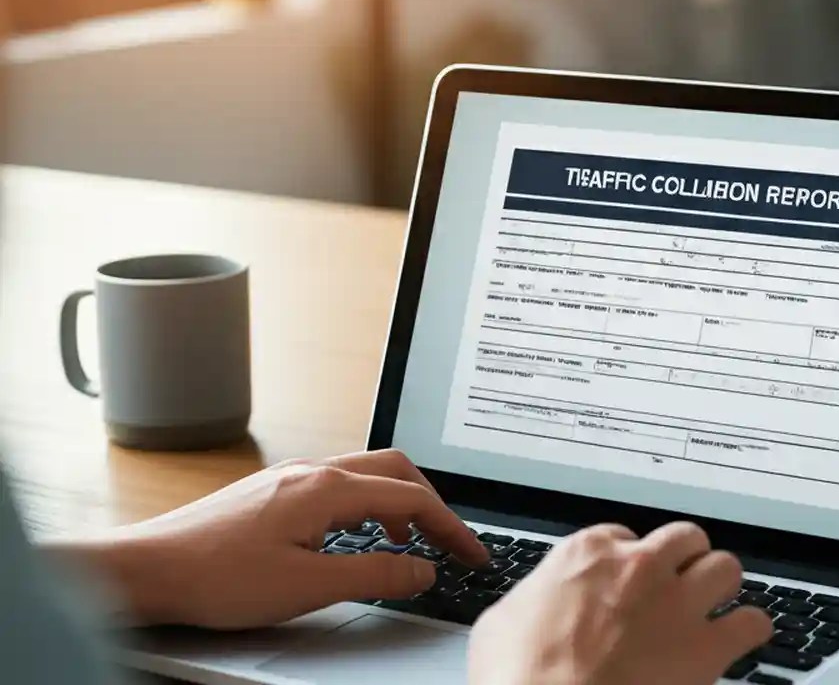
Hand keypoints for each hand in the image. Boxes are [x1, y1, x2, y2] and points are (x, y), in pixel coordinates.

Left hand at [43, 450, 486, 628]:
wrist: (147, 569)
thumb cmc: (215, 577)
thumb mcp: (308, 586)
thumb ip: (375, 575)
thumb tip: (422, 569)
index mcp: (327, 489)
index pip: (412, 500)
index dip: (451, 529)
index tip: (472, 555)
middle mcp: (313, 471)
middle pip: (397, 471)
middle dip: (433, 504)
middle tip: (450, 542)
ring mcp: (292, 477)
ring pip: (368, 472)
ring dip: (400, 502)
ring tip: (411, 543)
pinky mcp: (275, 490)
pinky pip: (340, 483)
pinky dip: (369, 505)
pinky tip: (358, 536)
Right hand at [469, 522, 771, 684]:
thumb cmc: (517, 678)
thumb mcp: (499, 623)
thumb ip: (532, 599)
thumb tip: (534, 607)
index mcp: (587, 553)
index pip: (623, 537)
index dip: (627, 562)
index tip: (625, 583)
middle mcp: (639, 568)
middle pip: (684, 540)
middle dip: (683, 561)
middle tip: (676, 586)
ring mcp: (677, 604)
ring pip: (725, 568)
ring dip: (720, 586)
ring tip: (713, 606)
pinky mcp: (706, 648)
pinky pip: (753, 622)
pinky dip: (750, 629)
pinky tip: (741, 639)